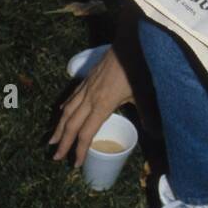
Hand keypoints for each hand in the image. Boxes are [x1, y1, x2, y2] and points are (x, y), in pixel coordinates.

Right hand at [50, 45, 134, 166]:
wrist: (129, 44)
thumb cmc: (137, 68)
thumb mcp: (144, 93)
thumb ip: (146, 114)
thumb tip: (155, 133)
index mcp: (103, 105)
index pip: (87, 133)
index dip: (80, 149)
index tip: (75, 163)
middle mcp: (90, 98)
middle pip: (72, 125)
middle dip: (63, 142)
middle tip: (55, 157)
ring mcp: (86, 88)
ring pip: (67, 111)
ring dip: (59, 127)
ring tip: (51, 140)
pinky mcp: (87, 80)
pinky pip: (72, 98)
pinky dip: (65, 108)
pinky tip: (62, 113)